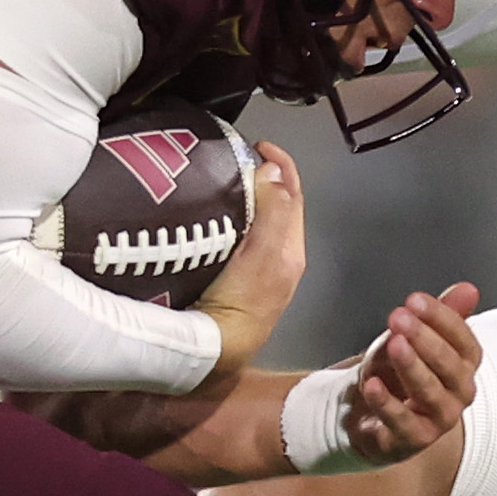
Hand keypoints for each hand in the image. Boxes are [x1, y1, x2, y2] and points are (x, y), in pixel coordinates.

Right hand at [191, 142, 304, 382]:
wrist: (211, 352)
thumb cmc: (241, 304)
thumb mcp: (265, 256)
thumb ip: (274, 213)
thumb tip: (274, 171)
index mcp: (289, 250)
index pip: (292, 195)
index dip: (280, 164)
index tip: (255, 143)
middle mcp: (276, 258)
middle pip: (274, 204)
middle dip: (260, 175)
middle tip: (231, 155)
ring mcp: (252, 270)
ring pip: (254, 219)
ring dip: (241, 194)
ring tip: (217, 175)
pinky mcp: (229, 278)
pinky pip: (233, 234)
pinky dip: (225, 215)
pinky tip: (205, 211)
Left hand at [341, 282, 480, 461]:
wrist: (363, 411)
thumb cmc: (394, 372)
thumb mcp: (412, 337)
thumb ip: (439, 317)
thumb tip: (469, 289)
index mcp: (464, 366)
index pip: (464, 340)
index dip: (442, 319)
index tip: (414, 300)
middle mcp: (459, 394)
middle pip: (450, 366)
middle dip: (425, 340)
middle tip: (399, 317)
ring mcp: (439, 420)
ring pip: (430, 393)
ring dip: (412, 367)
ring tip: (393, 344)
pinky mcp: (414, 441)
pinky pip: (403, 423)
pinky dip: (387, 404)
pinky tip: (372, 384)